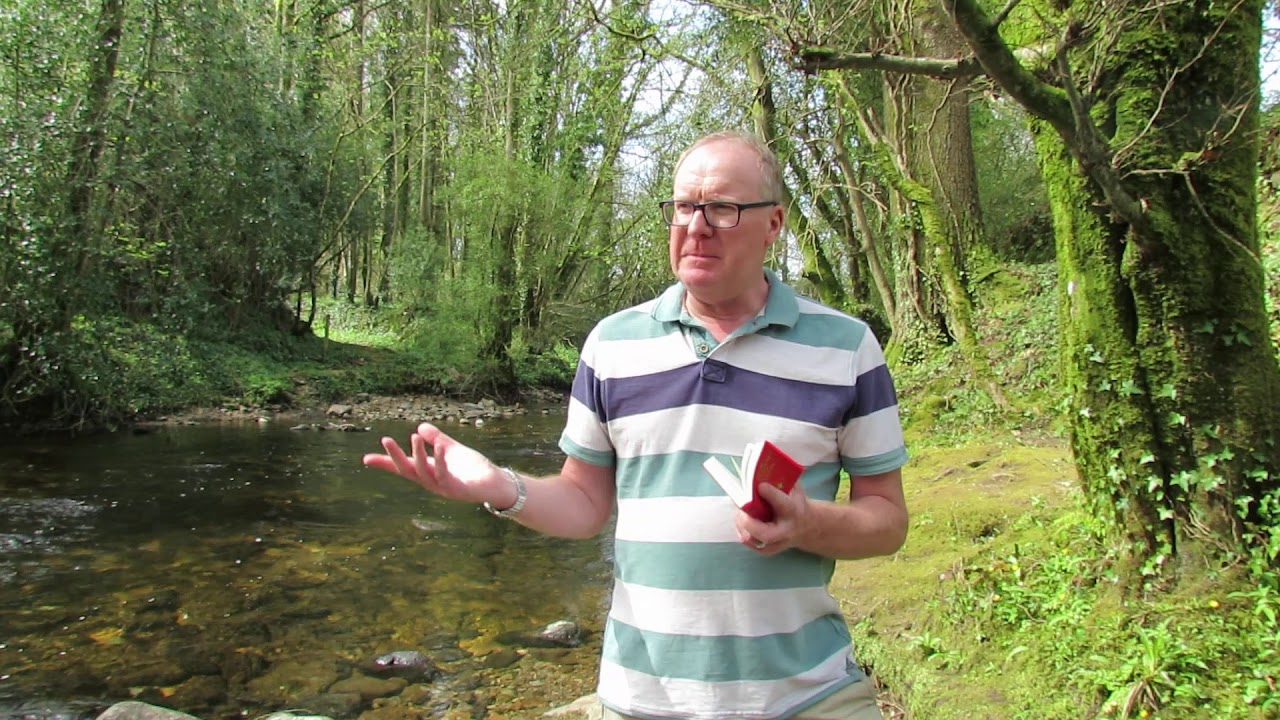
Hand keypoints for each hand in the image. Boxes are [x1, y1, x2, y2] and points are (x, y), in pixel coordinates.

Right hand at [362, 423, 508, 504]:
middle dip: (395, 457)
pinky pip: (445, 475)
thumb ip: (437, 439)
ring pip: (424, 473)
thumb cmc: (473, 468)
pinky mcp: (457, 489)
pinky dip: (441, 460)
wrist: (496, 483)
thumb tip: (419, 426)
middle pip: (407, 471)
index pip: (403, 467)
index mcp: (428, 472)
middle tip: (385, 440)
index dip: (385, 463)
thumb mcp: (451, 449)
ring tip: (414, 437)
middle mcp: (432, 482)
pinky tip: (439, 446)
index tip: (365, 458)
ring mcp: (443, 487)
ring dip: (418, 455)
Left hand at [736, 483, 809, 554]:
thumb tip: (761, 470)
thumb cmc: (796, 503)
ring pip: (755, 541)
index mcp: (793, 511)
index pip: (783, 505)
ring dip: (742, 527)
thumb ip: (781, 481)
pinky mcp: (769, 550)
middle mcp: (786, 530)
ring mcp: (777, 543)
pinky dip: (743, 533)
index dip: (771, 494)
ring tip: (739, 514)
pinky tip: (742, 522)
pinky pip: (752, 545)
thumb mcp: (794, 489)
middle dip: (750, 524)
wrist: (806, 526)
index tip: (760, 486)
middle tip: (741, 511)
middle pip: (766, 534)